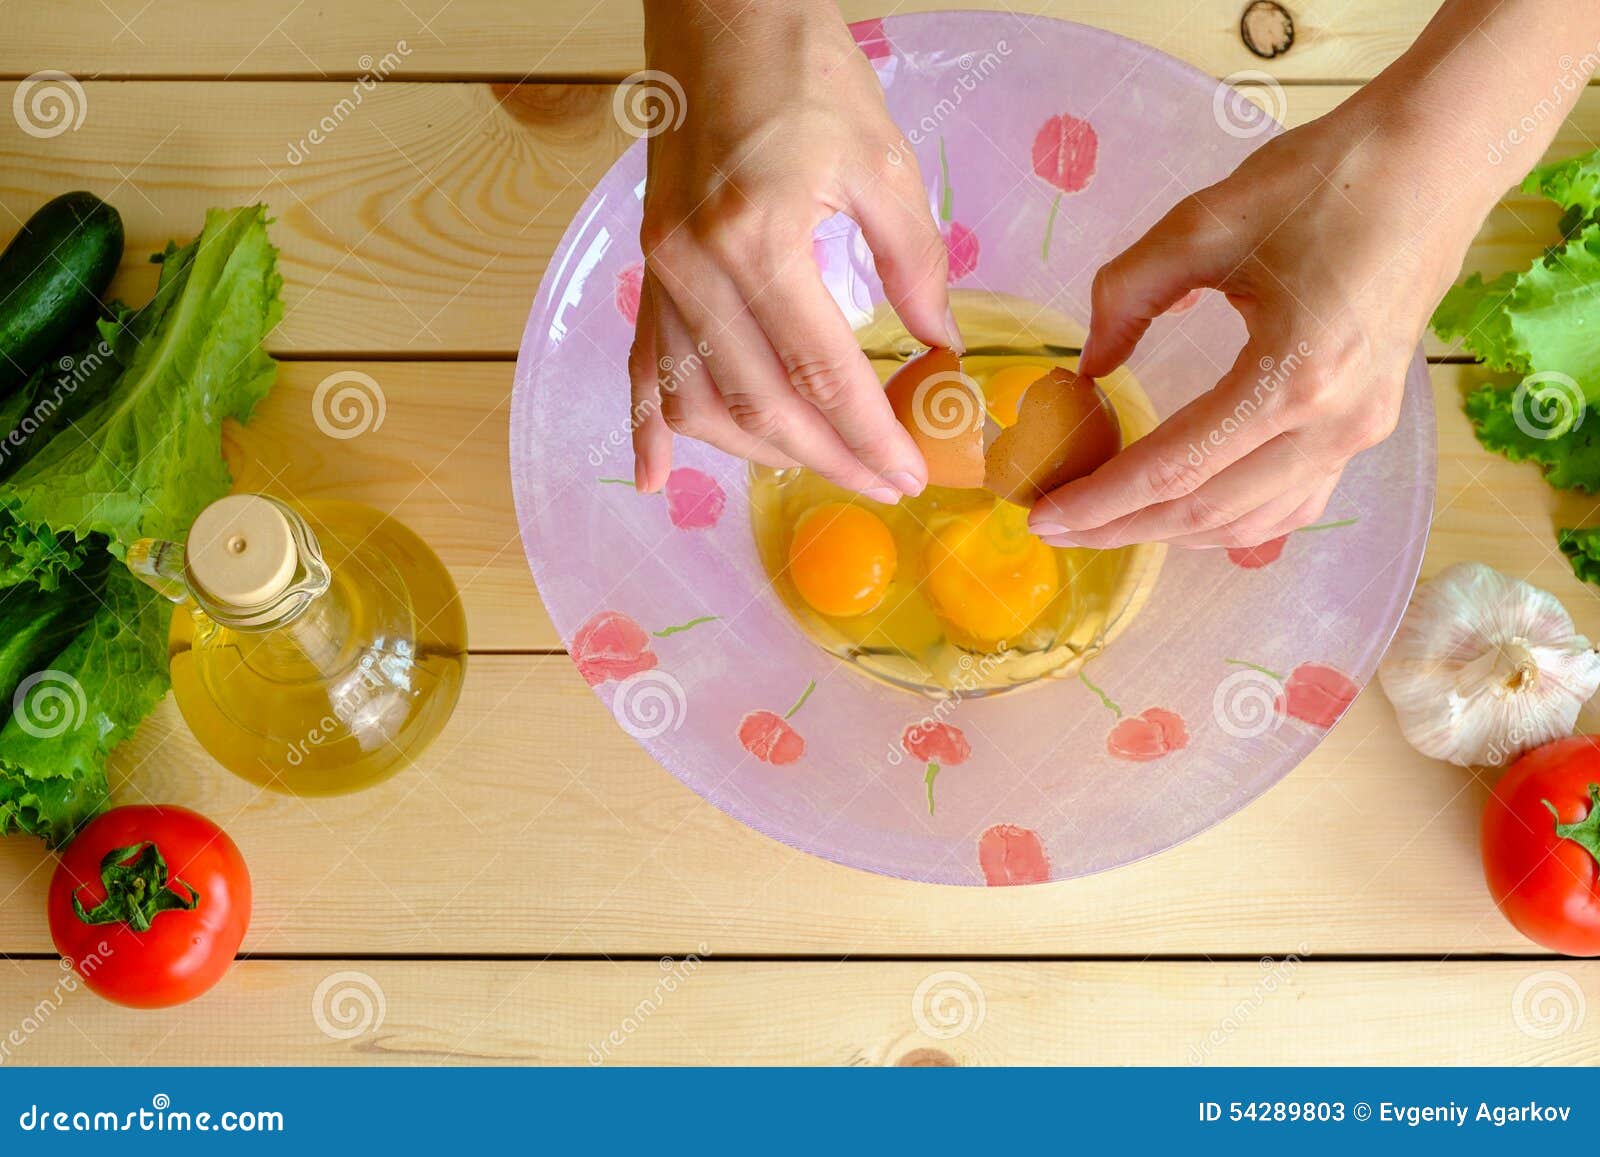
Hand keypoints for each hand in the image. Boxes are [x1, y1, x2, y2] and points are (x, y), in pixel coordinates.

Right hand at [630, 0, 959, 501]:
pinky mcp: (648, 269)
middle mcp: (695, 268)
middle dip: (828, 458)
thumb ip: (915, 265)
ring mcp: (661, 273)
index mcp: (758, 237)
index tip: (910, 474)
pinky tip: (654, 479)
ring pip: (699, 402)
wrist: (721, 19)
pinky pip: (640, 365)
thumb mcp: (884, 164)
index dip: (870, 435)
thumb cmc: (805, 75)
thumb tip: (942, 349)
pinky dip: (647, 426)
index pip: (822, 371)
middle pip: (762, 403)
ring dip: (756, 451)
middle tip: (882, 484)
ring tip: (812, 465)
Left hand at [1027, 103, 1479, 549]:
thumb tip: (1087, 366)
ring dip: (1171, 530)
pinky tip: (1184, 510)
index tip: (1042, 514)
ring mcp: (1359, 434)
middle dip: (1121, 526)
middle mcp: (1333, 423)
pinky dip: (1229, 520)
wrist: (1435, 161)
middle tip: (1055, 525)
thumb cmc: (1323, 181)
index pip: (1175, 468)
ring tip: (1106, 518)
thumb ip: (1127, 295)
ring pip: (1249, 520)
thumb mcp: (1203, 223)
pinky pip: (1292, 503)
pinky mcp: (1368, 427)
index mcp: (1293, 375)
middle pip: (1206, 511)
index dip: (1101, 500)